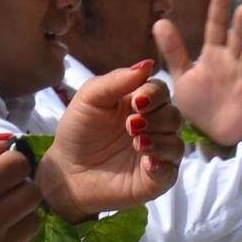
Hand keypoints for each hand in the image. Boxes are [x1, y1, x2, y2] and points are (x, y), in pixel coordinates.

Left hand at [37, 64, 182, 219]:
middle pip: (174, 115)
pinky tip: (146, 162)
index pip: (161, 91)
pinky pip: (170, 170)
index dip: (154, 94)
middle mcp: (153, 126)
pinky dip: (161, 164)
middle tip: (130, 126)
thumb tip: (148, 63)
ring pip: (176, 142)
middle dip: (156, 118)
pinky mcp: (155, 178)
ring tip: (136, 143)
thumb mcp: (90, 99)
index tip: (136, 102)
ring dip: (159, 140)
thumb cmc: (78, 132)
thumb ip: (116, 80)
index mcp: (140, 103)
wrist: (65, 172)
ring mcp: (156, 153)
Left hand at [155, 0, 241, 146]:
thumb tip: (159, 21)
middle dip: (241, 24)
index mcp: (213, 55)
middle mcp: (231, 61)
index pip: (216, 26)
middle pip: (236, 37)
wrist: (213, 135)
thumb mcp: (182, 76)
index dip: (219, 7)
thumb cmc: (201, 104)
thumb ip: (173, 51)